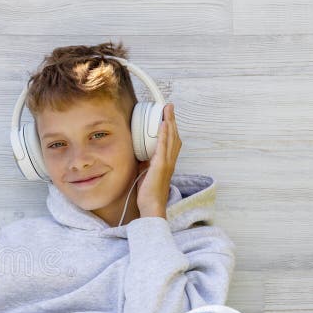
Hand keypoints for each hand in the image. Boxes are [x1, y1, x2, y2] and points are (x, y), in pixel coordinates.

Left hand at [135, 103, 181, 217]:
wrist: (151, 206)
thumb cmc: (148, 193)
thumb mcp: (145, 173)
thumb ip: (144, 162)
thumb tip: (138, 153)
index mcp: (166, 162)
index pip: (171, 141)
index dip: (170, 128)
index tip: (167, 116)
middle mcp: (169, 161)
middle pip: (173, 136)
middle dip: (171, 120)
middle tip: (169, 106)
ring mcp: (166, 163)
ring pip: (171, 138)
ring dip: (169, 122)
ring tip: (167, 110)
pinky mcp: (160, 166)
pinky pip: (163, 147)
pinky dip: (164, 134)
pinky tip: (163, 124)